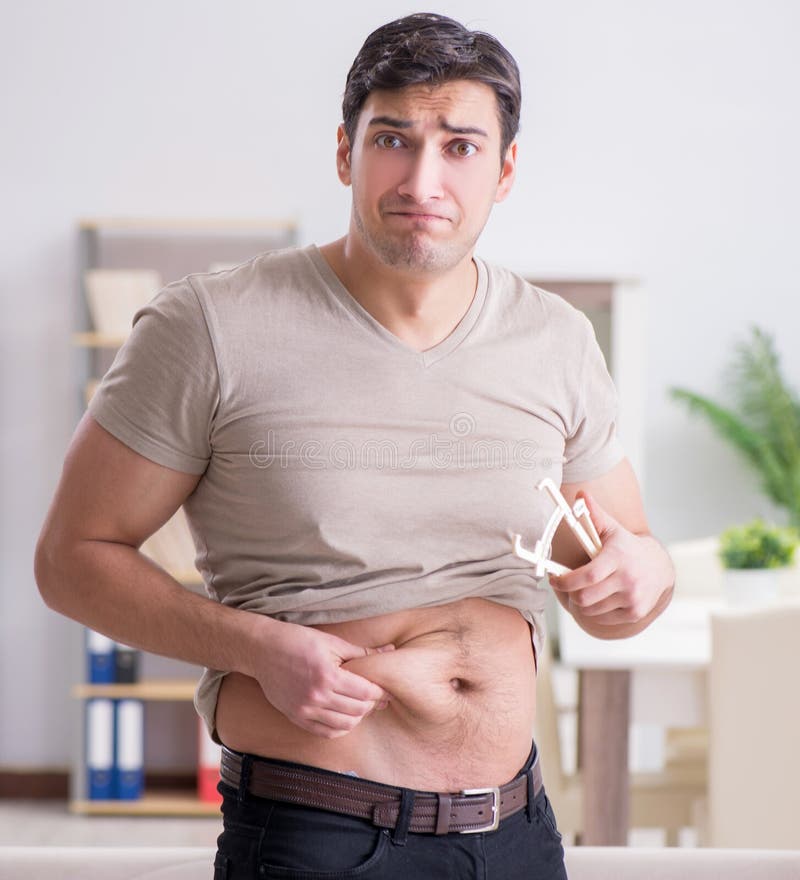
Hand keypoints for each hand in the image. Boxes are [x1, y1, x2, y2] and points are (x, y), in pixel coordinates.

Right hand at [248, 618, 393, 738]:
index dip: (380, 691)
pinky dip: (340, 728)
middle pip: (357, 710)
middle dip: (372, 704)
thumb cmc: (298, 640)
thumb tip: (390, 651)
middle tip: (377, 696)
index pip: (365, 692)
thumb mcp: (332, 642)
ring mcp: (305, 710)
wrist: (262, 650)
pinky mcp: (296, 718)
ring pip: (344, 725)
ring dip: (358, 717)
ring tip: (361, 705)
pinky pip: (325, 733)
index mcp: (327, 675)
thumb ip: (361, 652)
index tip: (385, 688)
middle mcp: (316, 697)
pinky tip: (345, 716)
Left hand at [549, 491, 674, 627]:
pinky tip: (599, 599)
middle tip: (567, 585)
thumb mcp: (612, 529)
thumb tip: (580, 495)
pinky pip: (602, 618)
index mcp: (617, 557)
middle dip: (570, 592)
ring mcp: (632, 598)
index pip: (587, 576)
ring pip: (591, 610)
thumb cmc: (626, 547)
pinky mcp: (635, 612)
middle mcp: (627, 579)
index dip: (565, 581)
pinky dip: (595, 611)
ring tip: (583, 591)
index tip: (553, 579)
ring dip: (582, 602)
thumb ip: (593, 514)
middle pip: (584, 597)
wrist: (659, 567)